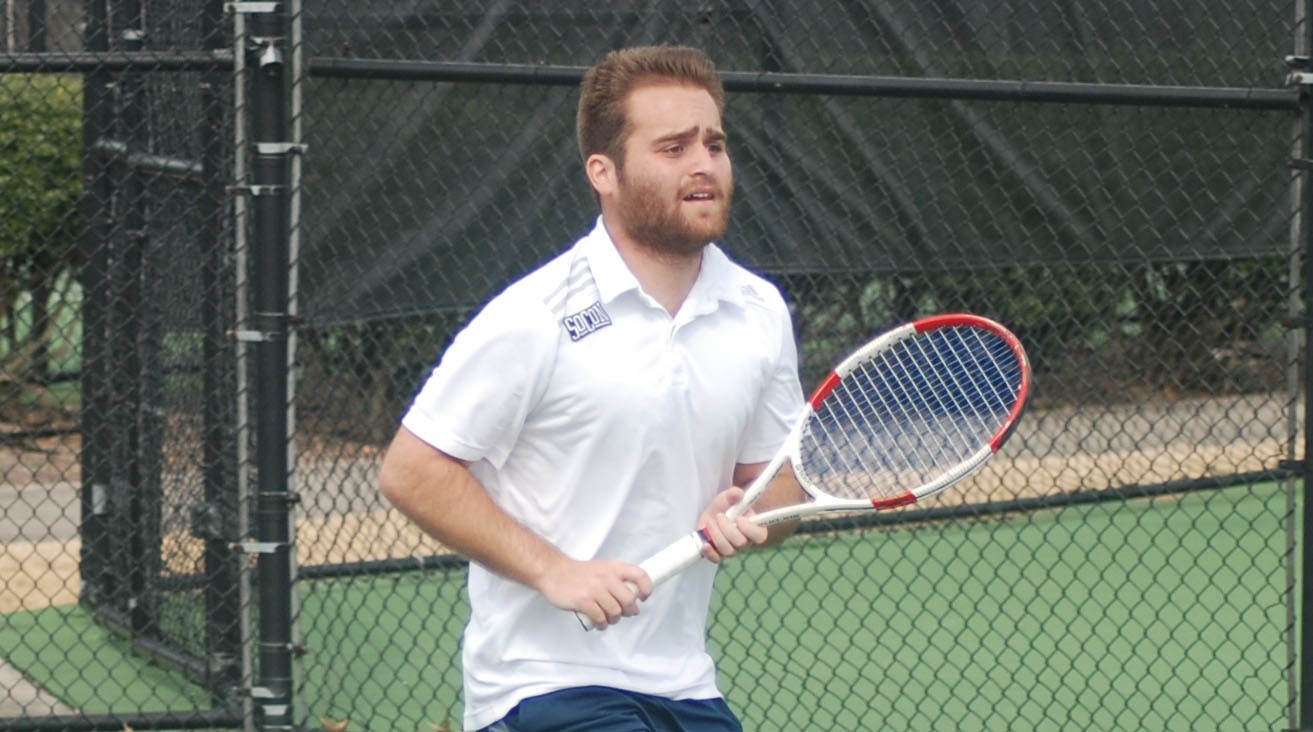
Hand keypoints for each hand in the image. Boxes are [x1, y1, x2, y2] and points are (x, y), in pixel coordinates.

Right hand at [535, 556, 653, 630]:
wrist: (553, 572)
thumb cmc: (579, 573)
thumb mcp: (601, 569)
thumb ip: (616, 581)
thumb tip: (634, 602)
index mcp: (613, 567)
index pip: (639, 575)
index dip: (646, 588)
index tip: (643, 598)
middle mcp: (606, 577)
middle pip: (629, 599)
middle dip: (630, 611)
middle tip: (625, 614)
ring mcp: (594, 589)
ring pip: (615, 611)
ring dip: (614, 619)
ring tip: (609, 619)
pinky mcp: (583, 601)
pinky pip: (600, 618)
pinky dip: (602, 624)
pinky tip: (600, 623)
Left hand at [697, 486, 767, 563]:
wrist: (712, 513)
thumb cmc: (726, 505)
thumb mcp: (728, 496)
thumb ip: (733, 494)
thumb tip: (738, 494)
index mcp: (754, 528)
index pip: (759, 536)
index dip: (749, 529)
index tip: (738, 518)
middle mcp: (745, 542)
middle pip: (740, 543)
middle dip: (727, 528)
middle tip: (719, 515)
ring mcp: (731, 549)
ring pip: (727, 550)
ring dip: (717, 535)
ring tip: (711, 522)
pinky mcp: (718, 553)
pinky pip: (716, 559)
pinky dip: (710, 553)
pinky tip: (705, 544)